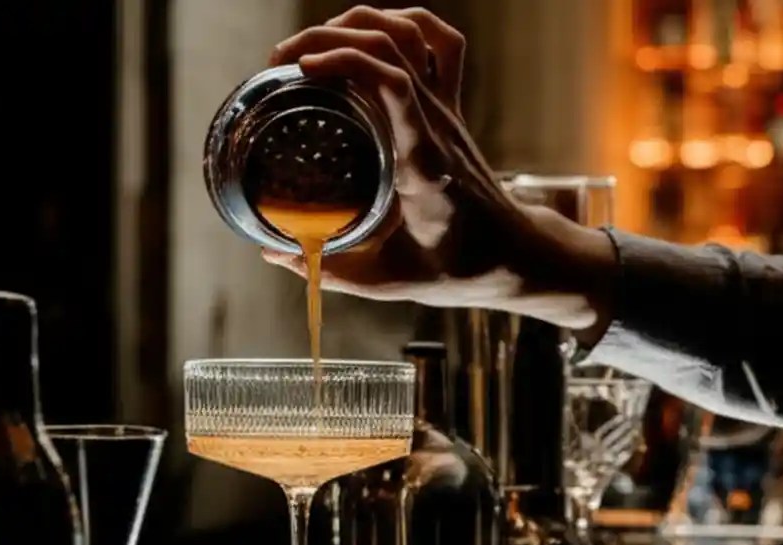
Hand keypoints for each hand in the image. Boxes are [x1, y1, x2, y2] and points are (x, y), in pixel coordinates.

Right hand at [265, 6, 616, 329]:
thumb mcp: (388, 282)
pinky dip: (404, 21)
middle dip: (330, 36)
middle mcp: (437, 126)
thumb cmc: (454, 269)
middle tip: (281, 60)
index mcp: (422, 165)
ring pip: (413, 33)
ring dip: (358, 23)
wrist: (511, 255)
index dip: (347, 62)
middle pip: (392, 46)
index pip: (395, 87)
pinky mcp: (452, 107)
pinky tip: (368, 31)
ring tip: (312, 44)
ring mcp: (448, 111)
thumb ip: (329, 271)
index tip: (301, 68)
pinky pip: (441, 43)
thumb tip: (272, 256)